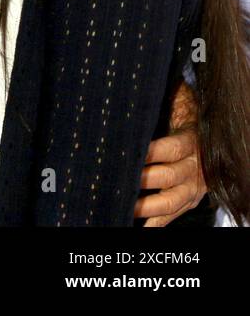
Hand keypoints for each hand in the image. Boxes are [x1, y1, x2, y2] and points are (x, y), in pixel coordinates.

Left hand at [134, 82, 205, 225]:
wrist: (205, 140)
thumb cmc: (180, 120)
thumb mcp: (174, 109)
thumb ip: (152, 106)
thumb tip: (124, 92)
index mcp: (189, 142)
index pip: (169, 148)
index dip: (148, 152)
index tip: (125, 153)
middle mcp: (194, 168)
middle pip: (166, 177)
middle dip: (140, 180)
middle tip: (114, 180)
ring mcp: (193, 188)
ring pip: (168, 200)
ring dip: (144, 206)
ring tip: (122, 207)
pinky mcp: (190, 202)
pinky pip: (173, 216)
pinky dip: (155, 224)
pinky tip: (139, 227)